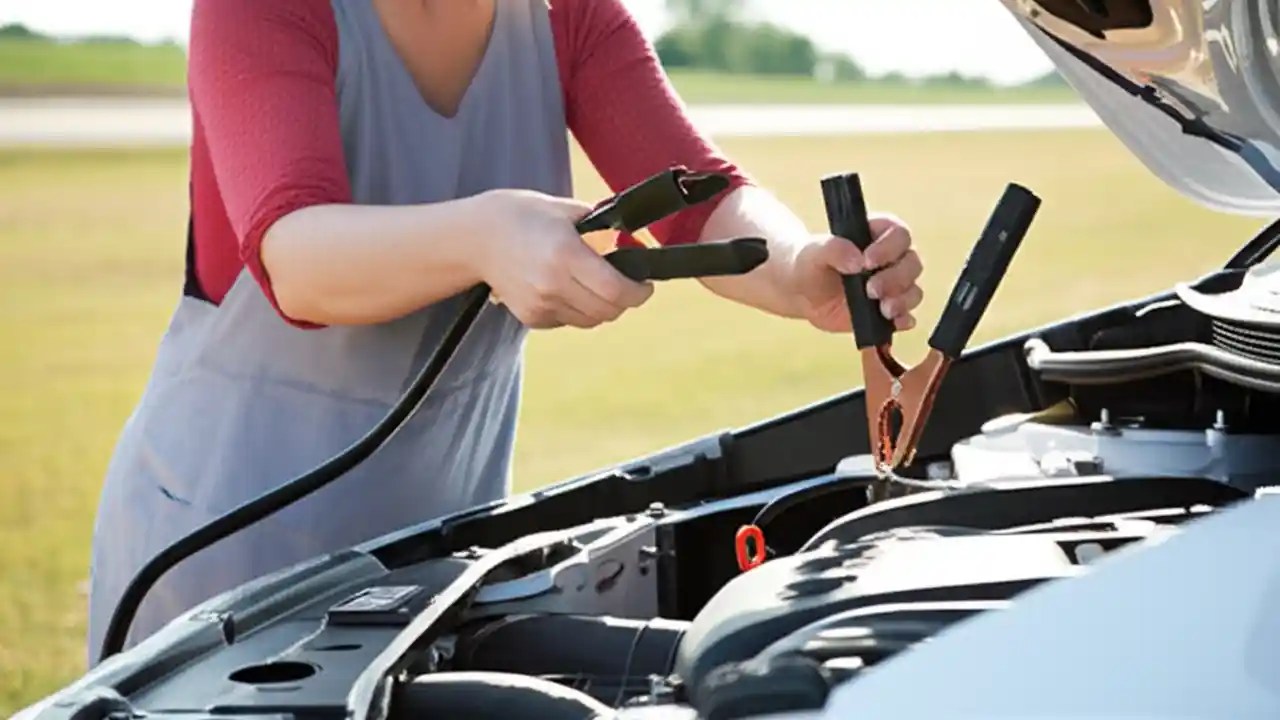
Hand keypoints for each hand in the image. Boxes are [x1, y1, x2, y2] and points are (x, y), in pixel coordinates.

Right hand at [473, 189, 653, 328]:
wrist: (474, 238)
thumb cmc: (521, 215)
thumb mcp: (565, 211)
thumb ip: (602, 228)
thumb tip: (633, 243)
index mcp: (565, 255)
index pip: (616, 291)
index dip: (639, 292)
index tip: (646, 285)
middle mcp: (553, 285)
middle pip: (607, 311)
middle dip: (624, 300)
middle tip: (627, 285)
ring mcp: (540, 305)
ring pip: (591, 320)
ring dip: (602, 306)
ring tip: (596, 284)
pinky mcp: (531, 318)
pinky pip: (569, 320)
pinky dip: (578, 309)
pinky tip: (567, 287)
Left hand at [788, 213, 922, 333]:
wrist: (802, 292)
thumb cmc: (810, 264)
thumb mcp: (815, 251)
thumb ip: (834, 249)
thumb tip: (857, 261)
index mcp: (877, 235)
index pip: (899, 235)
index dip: (889, 248)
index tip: (866, 261)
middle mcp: (891, 259)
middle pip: (912, 264)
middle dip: (895, 278)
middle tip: (871, 289)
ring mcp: (892, 287)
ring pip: (913, 291)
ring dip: (902, 301)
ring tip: (883, 309)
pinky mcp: (887, 310)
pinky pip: (906, 315)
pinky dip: (904, 319)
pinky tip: (894, 321)